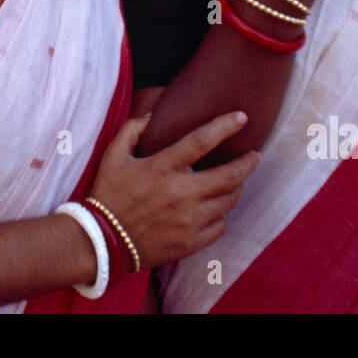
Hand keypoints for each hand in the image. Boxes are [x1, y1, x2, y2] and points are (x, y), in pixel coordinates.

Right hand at [87, 110, 259, 268]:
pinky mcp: (191, 243)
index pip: (202, 140)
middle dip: (249, 162)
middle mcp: (180, 194)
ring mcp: (188, 221)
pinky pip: (221, 226)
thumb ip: (132, 129)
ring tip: (235, 181)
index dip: (226, 126)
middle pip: (231, 175)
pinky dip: (221, 215)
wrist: (102, 242)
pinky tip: (213, 209)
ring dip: (236, 188)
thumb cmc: (108, 194)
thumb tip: (153, 114)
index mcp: (162, 168)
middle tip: (255, 155)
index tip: (243, 117)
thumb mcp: (112, 156)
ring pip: (230, 200)